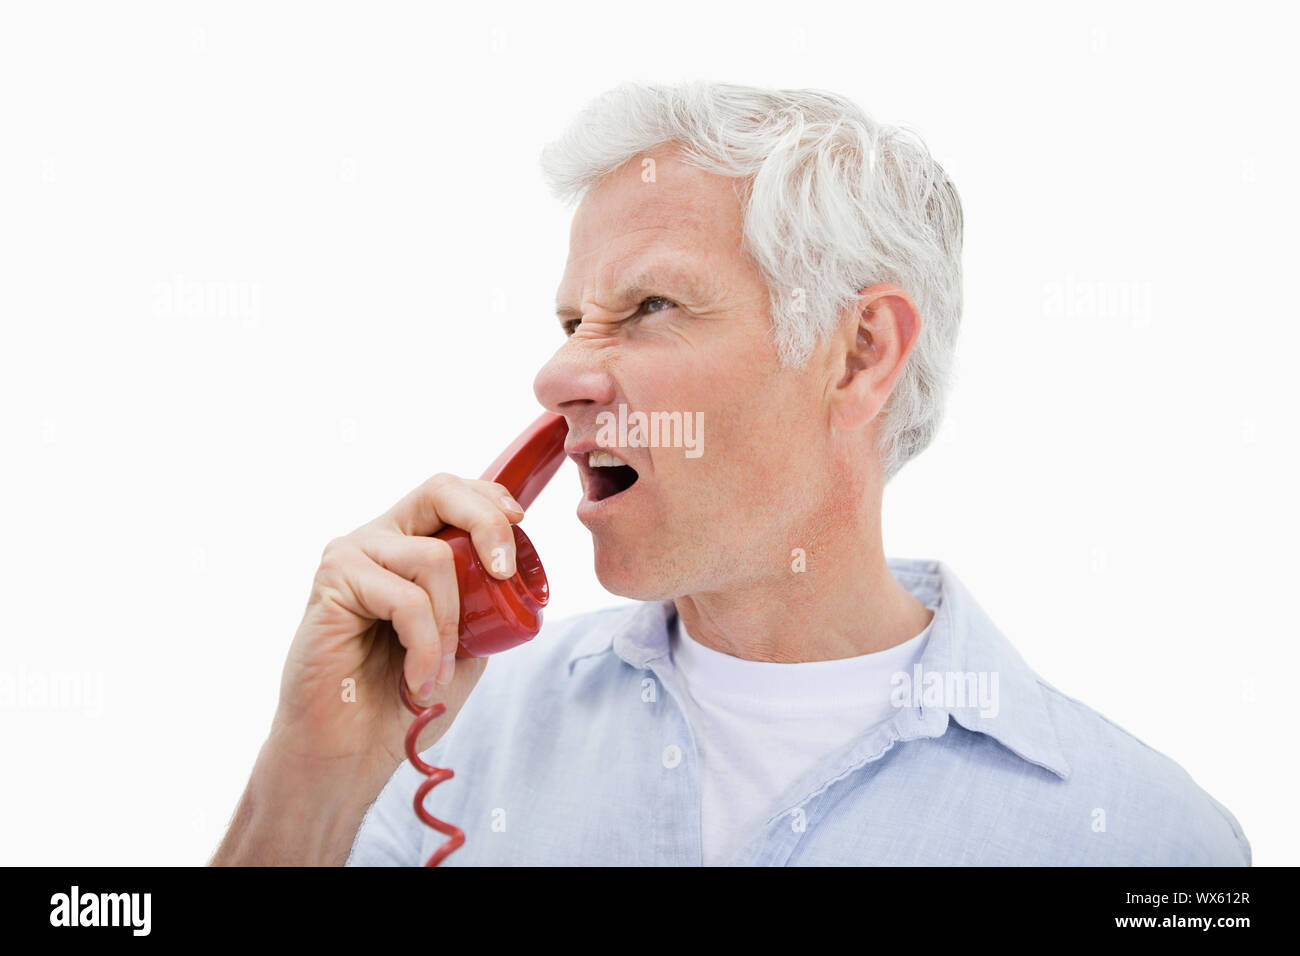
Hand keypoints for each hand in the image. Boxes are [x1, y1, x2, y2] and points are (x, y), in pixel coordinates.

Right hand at [270, 472, 524, 779]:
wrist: (349, 750)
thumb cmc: (400, 697)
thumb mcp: (462, 642)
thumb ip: (482, 602)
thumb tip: (519, 577)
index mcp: (406, 544)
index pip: (451, 493)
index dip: (490, 499)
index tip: (520, 523)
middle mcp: (377, 539)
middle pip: (439, 491)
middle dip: (487, 523)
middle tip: (504, 572)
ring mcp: (351, 556)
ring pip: (432, 559)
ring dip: (452, 623)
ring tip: (440, 672)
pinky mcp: (331, 582)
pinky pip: (405, 599)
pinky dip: (427, 644)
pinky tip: (419, 678)